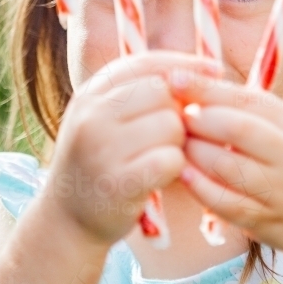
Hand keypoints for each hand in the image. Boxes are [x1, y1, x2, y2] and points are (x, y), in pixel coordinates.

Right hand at [41, 51, 223, 247]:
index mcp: (90, 94)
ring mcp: (102, 149)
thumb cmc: (102, 162)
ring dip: (177, 143)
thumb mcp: (107, 118)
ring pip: (171, 125)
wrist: (67, 220)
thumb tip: (208, 70)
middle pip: (163, 92)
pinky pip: (171, 159)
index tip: (215, 71)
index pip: (146, 63)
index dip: (184, 64)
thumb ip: (143, 92)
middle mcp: (91, 116)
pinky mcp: (119, 182)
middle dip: (177, 112)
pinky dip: (175, 168)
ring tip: (158, 158)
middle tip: (167, 137)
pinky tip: (160, 177)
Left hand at [169, 69, 282, 259]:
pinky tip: (183, 175)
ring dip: (194, 152)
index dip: (207, 88)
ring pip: (227, 166)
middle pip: (237, 128)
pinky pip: (228, 204)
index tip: (175, 79)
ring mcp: (280, 191)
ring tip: (174, 145)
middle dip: (199, 119)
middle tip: (174, 116)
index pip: (248, 98)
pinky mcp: (268, 221)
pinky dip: (202, 188)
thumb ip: (257, 112)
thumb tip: (202, 86)